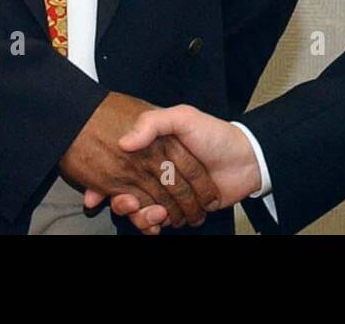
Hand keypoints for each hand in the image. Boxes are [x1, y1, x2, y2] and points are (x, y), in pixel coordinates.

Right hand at [59, 92, 220, 227]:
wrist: (246, 160)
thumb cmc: (215, 135)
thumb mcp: (183, 117)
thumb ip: (153, 123)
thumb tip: (124, 142)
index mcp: (149, 149)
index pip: (117, 168)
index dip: (103, 182)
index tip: (99, 192)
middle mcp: (153, 171)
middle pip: (123, 193)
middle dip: (122, 204)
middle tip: (128, 203)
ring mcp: (164, 192)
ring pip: (138, 212)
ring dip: (141, 218)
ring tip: (156, 214)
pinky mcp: (177, 209)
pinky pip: (155, 224)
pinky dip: (153, 227)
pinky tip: (159, 223)